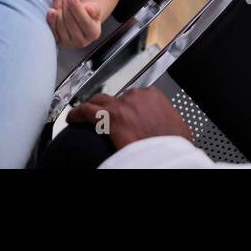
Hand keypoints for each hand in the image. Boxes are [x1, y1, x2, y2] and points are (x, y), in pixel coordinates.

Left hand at [46, 0, 101, 48]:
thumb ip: (94, 9)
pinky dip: (51, 20)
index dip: (77, 9)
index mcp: (93, 33)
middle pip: (70, 21)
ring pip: (60, 24)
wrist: (79, 23)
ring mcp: (68, 44)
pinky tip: (51, 10)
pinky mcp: (58, 42)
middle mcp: (81, 41)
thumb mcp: (94, 10)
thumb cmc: (87, 14)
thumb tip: (89, 9)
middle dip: (66, 5)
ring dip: (58, 8)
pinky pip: (52, 30)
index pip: (84, 21)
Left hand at [67, 88, 192, 149]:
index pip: (135, 96)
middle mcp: (136, 96)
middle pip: (117, 97)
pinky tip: (72, 118)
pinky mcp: (108, 117)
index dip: (127, 105)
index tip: (125, 113)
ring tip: (87, 115)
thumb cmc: (172, 144)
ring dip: (94, 107)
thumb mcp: (178, 128)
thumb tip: (171, 129)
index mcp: (154, 96)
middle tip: (107, 118)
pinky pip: (86, 111)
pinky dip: (77, 114)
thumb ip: (168, 120)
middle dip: (112, 106)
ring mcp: (121, 105)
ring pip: (100, 101)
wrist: (166, 154)